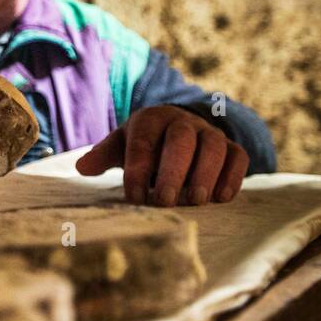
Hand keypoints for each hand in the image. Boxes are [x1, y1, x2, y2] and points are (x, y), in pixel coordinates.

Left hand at [75, 105, 247, 205]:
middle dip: (174, 170)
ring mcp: (209, 132)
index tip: (134, 197)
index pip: (143, 141)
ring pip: (213, 145)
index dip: (139, 168)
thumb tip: (82, 167)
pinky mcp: (231, 147)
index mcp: (150, 120)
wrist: (178, 131)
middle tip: (166, 201)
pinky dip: (232, 175)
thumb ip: (104, 155)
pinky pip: (238, 156)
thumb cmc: (144, 145)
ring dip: (205, 173)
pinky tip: (222, 198)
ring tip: (196, 201)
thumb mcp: (121, 146)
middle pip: (181, 139)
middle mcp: (182, 122)